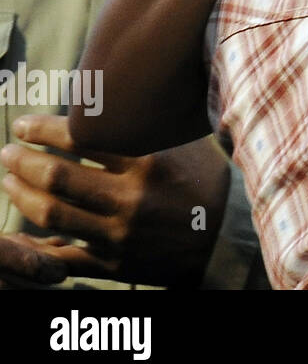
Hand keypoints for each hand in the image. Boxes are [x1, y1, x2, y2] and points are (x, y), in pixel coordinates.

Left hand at [0, 115, 230, 286]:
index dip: (42, 131)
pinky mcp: (115, 264)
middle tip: (6, 152)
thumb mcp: (188, 145)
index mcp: (148, 162)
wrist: (229, 239)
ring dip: (21, 195)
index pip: (81, 139)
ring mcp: (120, 234)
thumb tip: (113, 99)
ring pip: (52, 214)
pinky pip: (63, 257)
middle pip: (56, 177)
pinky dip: (34, 247)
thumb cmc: (209, 183)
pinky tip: (18, 233)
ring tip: (8, 180)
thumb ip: (150, 127)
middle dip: (21, 161)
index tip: (22, 125)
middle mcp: (130, 197)